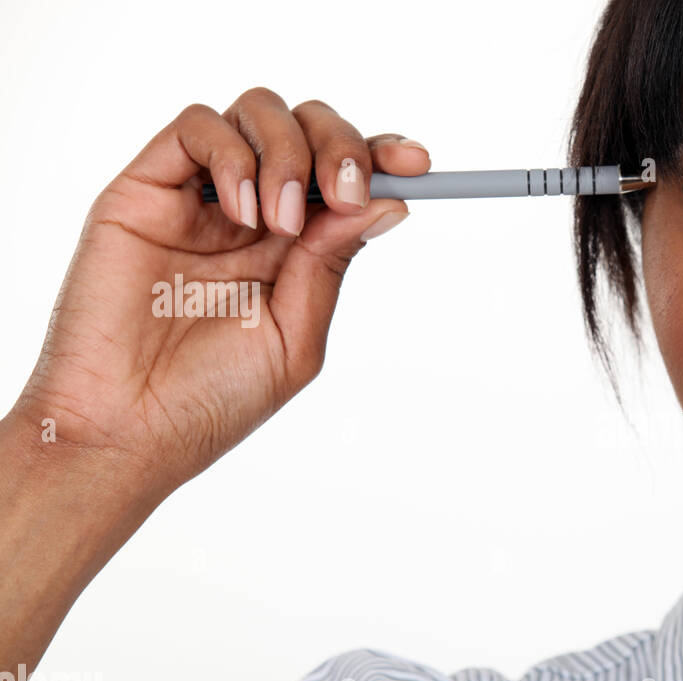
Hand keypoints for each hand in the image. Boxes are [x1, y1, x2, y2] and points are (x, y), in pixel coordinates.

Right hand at [9, 87, 425, 499]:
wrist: (128, 430)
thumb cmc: (209, 400)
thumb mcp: (295, 336)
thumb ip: (331, 263)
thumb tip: (387, 201)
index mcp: (295, 248)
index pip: (344, 177)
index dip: (382, 156)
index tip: (419, 162)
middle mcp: (252, 213)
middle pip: (308, 129)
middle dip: (341, 145)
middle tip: (346, 192)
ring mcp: (199, 199)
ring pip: (257, 113)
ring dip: (288, 153)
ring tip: (278, 223)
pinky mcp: (146, 190)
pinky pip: (195, 127)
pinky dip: (232, 155)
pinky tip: (242, 214)